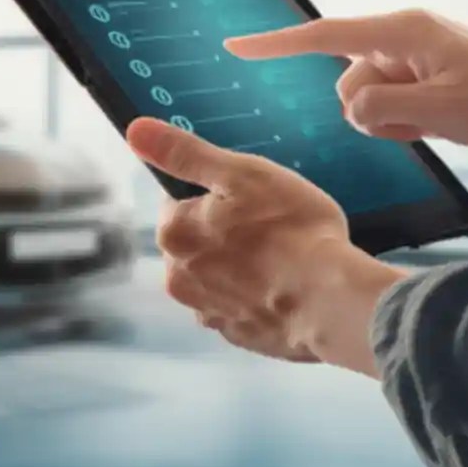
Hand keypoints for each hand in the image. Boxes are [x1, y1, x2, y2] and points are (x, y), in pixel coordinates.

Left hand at [127, 117, 406, 376]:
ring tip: (283, 258)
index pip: (178, 202)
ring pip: (217, 276)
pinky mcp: (238, 336)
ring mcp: (208, 311)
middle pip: (196, 242)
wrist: (331, 302)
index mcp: (173, 234)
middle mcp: (178, 278)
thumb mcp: (240, 174)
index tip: (246, 198)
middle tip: (270, 226)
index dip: (214, 195)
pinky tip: (286, 287)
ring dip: (240, 268)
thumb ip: (185, 153)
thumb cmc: (291, 230)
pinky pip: (241, 307)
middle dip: (224, 233)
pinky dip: (257, 297)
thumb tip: (136, 130)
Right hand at [225, 10, 467, 148]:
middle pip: (346, 82)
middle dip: (370, 111)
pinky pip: (389, 106)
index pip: (322, 36)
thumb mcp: (438, 110)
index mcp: (401, 32)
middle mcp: (401, 38)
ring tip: (438, 121)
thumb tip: (352, 108)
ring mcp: (413, 58)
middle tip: (420, 118)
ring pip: (366, 100)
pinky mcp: (423, 77)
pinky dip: (406, 122)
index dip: (275, 44)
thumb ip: (379, 108)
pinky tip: (440, 123)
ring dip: (391, 121)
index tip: (236, 46)